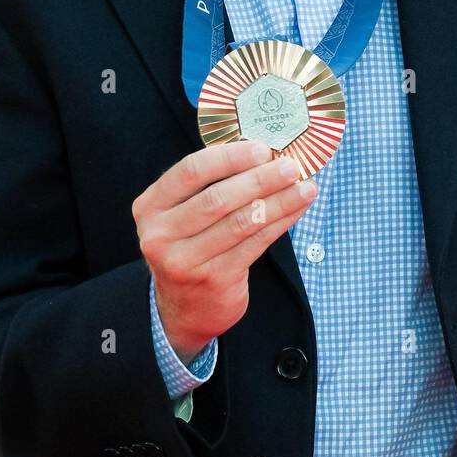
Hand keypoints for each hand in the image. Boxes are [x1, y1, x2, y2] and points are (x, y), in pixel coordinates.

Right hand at [134, 140, 317, 362]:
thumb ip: (209, 186)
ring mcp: (186, 261)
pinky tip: (297, 209)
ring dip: (279, 201)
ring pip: (241, 222)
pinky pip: (255, 244)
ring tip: (305, 187)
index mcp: (150, 206)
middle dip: (260, 179)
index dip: (229, 157)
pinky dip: (281, 222)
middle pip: (217, 198)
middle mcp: (161, 234)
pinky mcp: (215, 280)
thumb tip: (263, 154)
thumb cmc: (190, 246)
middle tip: (291, 166)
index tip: (261, 148)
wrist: (184, 308)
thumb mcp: (182, 214)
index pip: (190, 172)